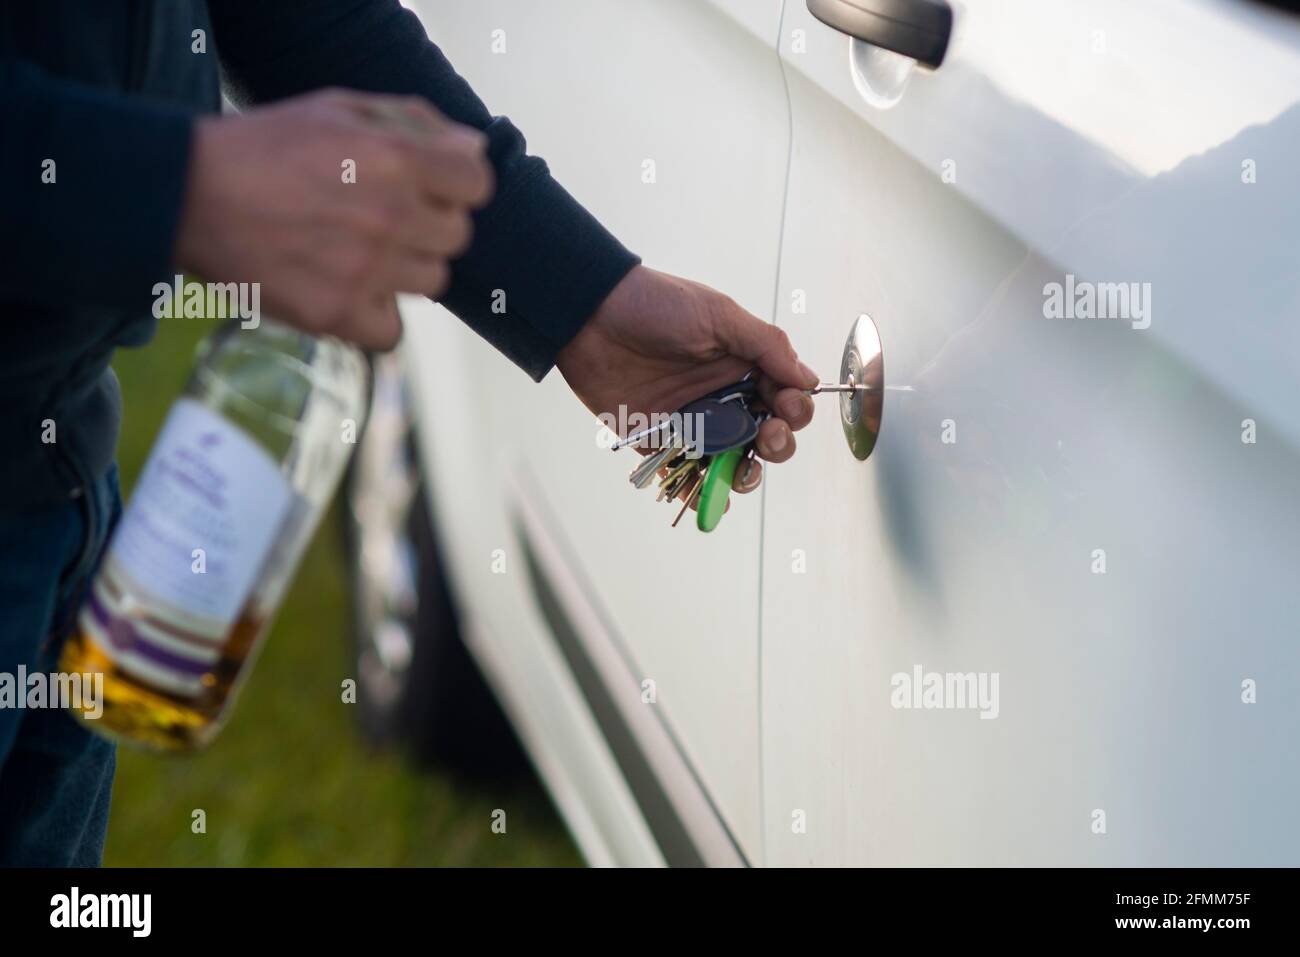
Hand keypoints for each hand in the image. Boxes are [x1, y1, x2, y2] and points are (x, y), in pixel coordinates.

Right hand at [175, 89, 493, 349]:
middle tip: (381, 215)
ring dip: (404, 268)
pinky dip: (376, 317)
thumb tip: (471, 148)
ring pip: (431, 282)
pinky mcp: (338, 314)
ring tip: (356, 249)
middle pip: (456, 236)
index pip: (476, 183)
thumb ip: (415, 123)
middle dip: (427, 223)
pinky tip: (347, 289)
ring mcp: (367, 270)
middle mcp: (391, 216)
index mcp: (397, 158)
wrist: (187, 195)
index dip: (456, 182)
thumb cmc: (264, 146)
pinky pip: (393, 331)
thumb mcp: (338, 108)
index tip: (432, 184)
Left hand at [556, 265, 819, 497]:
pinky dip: (700, 492)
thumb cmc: (656, 305)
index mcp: (744, 364)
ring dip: (746, 473)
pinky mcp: (659, 440)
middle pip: (767, 434)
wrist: (591, 316)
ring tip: (744, 472)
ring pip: (732, 459)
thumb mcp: (719, 315)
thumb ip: (766, 346)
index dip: (795, 409)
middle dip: (778, 443)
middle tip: (768, 437)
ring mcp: (693, 421)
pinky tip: (713, 501)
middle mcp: (724, 395)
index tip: (787, 407)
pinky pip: (686, 473)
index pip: (786, 396)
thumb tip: (808, 380)